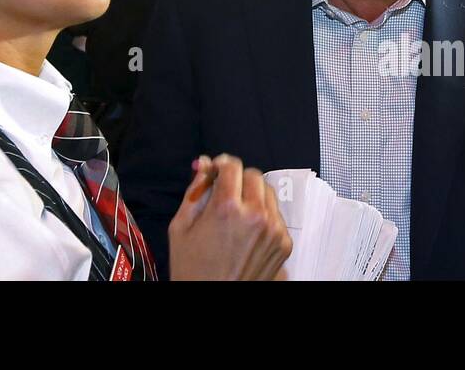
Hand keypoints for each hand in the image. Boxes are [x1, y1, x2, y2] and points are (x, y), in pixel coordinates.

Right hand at [167, 154, 291, 280]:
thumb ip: (194, 190)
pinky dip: (263, 216)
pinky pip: (276, 216)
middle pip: (253, 175)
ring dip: (253, 196)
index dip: (221, 165)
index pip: (232, 165)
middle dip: (238, 180)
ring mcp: (274, 230)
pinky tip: (247, 232)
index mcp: (226, 207)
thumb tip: (204, 164)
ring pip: (268, 193)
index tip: (215, 173)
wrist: (212, 300)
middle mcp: (255, 215)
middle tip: (225, 194)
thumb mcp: (181, 227)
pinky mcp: (283, 244)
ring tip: (236, 214)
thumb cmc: (192, 268)